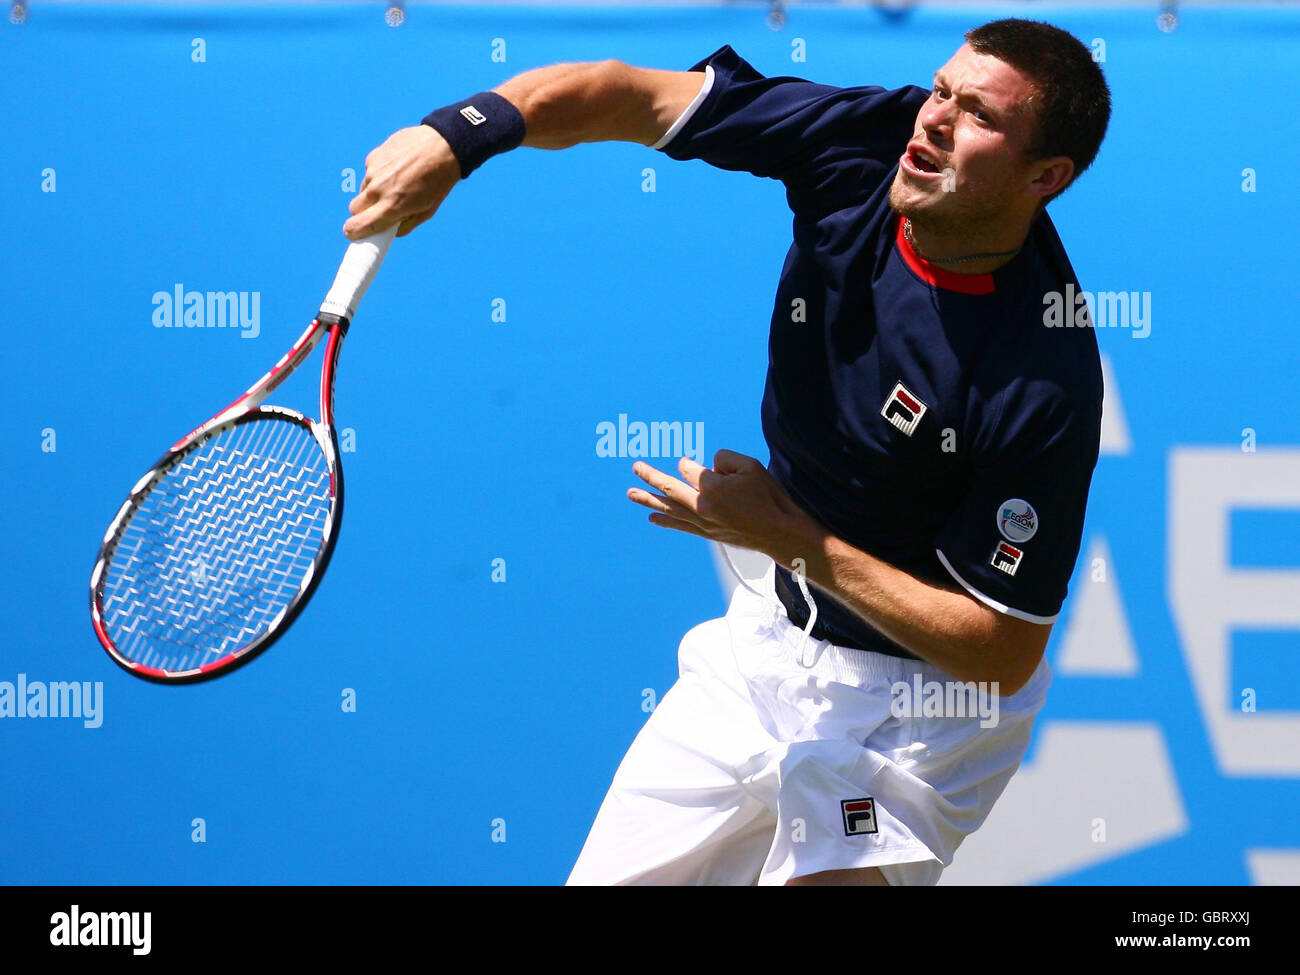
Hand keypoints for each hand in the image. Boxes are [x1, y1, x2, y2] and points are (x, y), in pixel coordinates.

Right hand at [343, 125, 461, 239]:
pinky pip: (370, 172)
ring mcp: (373, 171)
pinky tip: (397, 168)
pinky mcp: (373, 156)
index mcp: (392, 207)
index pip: (359, 225)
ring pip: (363, 189)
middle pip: (354, 208)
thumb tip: (390, 232)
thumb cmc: (438, 182)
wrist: (443, 146)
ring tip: (397, 183)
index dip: (353, 232)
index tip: (353, 234)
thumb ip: (406, 225)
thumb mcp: (427, 211)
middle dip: (362, 212)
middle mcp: (378, 189)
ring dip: (373, 192)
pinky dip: (379, 174)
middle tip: (377, 210)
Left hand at [627, 450, 820, 563]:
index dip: (694, 463)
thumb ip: (723, 459)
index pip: (689, 468)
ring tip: (631, 493)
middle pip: (669, 488)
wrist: (779, 532)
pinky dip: (664, 520)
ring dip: (648, 499)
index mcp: (712, 486)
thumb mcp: (750, 466)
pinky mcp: (706, 533)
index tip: (705, 466)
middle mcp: (702, 505)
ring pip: (669, 508)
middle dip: (651, 476)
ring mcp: (702, 521)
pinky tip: (651, 517)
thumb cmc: (768, 496)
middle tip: (635, 467)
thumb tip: (707, 466)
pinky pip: (679, 525)